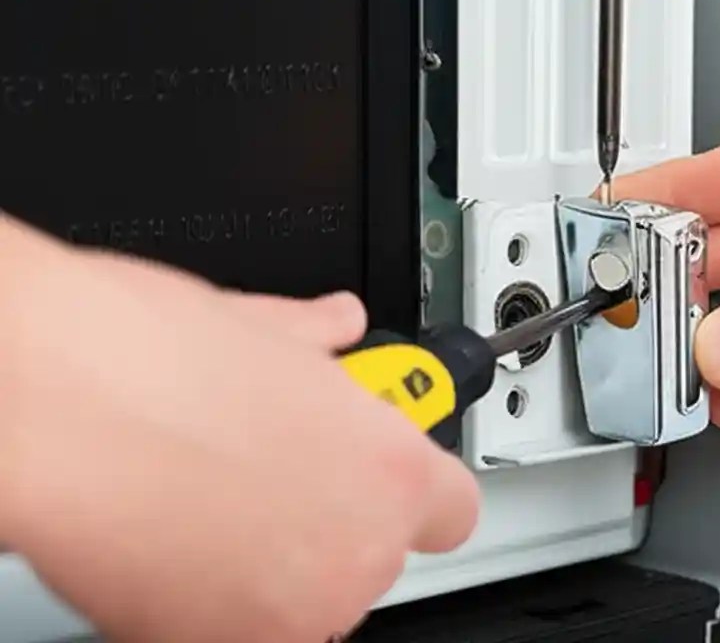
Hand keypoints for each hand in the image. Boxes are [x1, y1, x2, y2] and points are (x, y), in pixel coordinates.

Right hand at [0, 219, 478, 641]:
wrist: (49, 409)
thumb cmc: (140, 361)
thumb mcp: (259, 328)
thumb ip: (316, 345)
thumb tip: (332, 327)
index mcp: (390, 470)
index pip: (451, 507)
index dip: (412, 488)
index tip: (382, 473)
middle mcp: (355, 554)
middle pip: (373, 554)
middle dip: (330, 518)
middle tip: (270, 475)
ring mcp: (287, 613)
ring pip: (305, 599)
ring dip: (272, 562)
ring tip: (205, 499)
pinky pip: (237, 628)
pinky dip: (208, 596)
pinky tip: (170, 537)